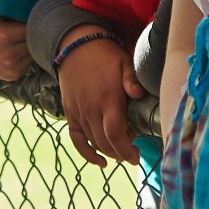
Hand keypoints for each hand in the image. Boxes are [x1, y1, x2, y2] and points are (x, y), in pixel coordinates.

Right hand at [0, 10, 33, 81]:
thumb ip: (10, 8)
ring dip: (31, 45)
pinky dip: (26, 56)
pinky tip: (17, 47)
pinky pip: (28, 63)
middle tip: (30, 25)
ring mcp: (10, 68)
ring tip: (22, 36)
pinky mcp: (11, 76)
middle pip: (35, 41)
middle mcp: (8, 55)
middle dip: (34, 33)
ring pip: (33, 53)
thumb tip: (32, 4)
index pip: (33, 27)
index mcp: (3, 36)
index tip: (33, 15)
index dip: (34, 20)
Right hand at [57, 27, 143, 166]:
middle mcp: (91, 110)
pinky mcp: (70, 112)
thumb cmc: (105, 55)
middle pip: (105, 144)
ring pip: (93, 143)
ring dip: (109, 152)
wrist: (76, 46)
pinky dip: (86, 153)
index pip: (116, 135)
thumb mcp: (124, 63)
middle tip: (133, 153)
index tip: (137, 157)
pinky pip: (76, 139)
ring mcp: (79, 112)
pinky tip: (99, 161)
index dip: (126, 150)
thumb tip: (138, 94)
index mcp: (107, 100)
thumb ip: (132, 80)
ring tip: (121, 149)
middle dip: (121, 154)